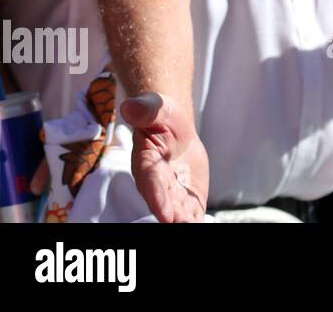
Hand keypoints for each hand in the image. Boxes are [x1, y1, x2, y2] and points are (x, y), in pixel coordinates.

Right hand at [121, 92, 207, 222]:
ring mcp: (171, 191)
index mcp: (146, 164)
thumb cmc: (161, 115)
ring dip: (185, 220)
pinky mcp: (186, 195)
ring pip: (178, 211)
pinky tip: (201, 226)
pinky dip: (196, 219)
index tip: (166, 216)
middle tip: (182, 224)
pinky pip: (191, 211)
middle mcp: (157, 183)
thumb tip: (131, 106)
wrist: (173, 126)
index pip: (151, 185)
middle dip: (173, 217)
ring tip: (194, 226)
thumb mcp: (156, 107)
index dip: (158, 200)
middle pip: (165, 204)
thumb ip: (145, 110)